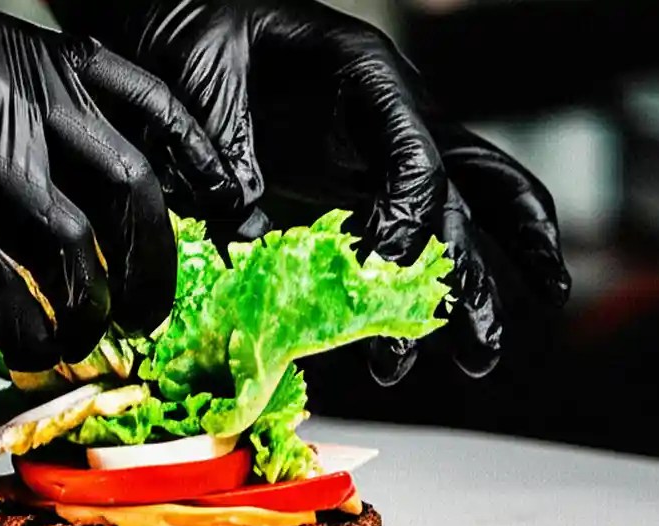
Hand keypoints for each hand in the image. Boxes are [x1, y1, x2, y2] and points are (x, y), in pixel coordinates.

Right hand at [0, 0, 239, 370]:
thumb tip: (46, 212)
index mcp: (18, 55)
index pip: (149, 104)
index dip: (199, 164)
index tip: (223, 213)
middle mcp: (12, 99)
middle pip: (132, 190)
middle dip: (158, 264)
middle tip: (155, 310)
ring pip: (84, 253)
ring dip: (100, 313)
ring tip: (95, 342)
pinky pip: (17, 297)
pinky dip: (42, 338)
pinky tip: (40, 352)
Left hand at [49, 0, 571, 382]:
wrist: (180, 23)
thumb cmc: (199, 30)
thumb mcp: (208, 73)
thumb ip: (229, 144)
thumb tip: (242, 227)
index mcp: (368, 74)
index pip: (416, 155)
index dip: (407, 217)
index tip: (377, 269)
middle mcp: (392, 115)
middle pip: (463, 192)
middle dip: (473, 267)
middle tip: (478, 346)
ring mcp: (380, 150)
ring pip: (449, 221)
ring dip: (461, 290)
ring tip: (474, 359)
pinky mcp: (353, 181)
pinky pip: (403, 230)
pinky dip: (418, 279)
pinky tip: (421, 329)